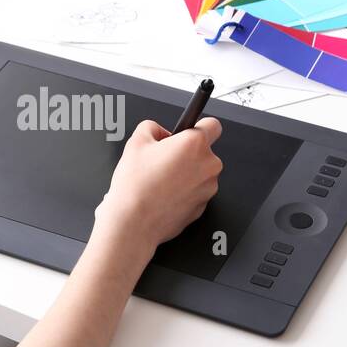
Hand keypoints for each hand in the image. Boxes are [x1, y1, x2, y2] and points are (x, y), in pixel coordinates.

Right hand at [94, 117, 222, 254]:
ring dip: (186, 174)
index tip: (189, 133)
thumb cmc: (135, 186)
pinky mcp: (202, 206)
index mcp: (194, 144)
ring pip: (200, 173)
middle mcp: (207, 165)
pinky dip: (184, 192)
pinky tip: (165, 194)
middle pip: (204, 152)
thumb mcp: (136, 142)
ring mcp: (208, 188)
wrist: (134, 222)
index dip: (199, 127)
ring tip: (161, 180)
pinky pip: (196, 192)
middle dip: (187, 154)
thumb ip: (152, 127)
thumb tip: (158, 132)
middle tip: (164, 160)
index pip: (212, 125)